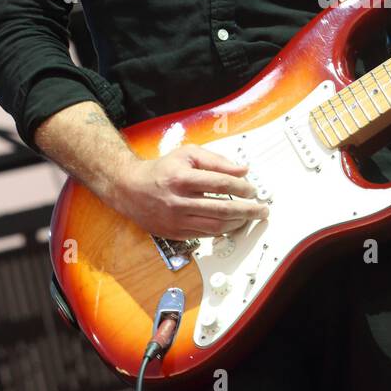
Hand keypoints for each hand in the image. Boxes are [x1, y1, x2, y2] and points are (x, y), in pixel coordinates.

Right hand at [111, 146, 269, 240]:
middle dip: (247, 210)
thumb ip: (217, 160)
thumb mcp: (188, 155)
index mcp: (182, 179)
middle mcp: (178, 201)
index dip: (241, 187)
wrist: (130, 188)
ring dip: (237, 223)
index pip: (220, 184)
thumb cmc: (162, 169)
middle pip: (221, 210)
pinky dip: (222, 230)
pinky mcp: (175, 233)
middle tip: (260, 209)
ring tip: (248, 216)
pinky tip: (231, 223)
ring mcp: (176, 220)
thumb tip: (243, 169)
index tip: (252, 190)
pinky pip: (205, 235)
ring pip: (215, 227)